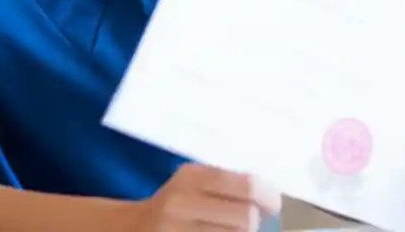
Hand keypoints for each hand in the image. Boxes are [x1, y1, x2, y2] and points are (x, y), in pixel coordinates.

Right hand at [126, 163, 281, 230]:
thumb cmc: (173, 204)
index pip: (247, 186)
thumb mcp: (192, 182)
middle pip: (247, 219)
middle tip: (253, 222)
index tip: (275, 205)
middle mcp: (180, 204)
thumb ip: (227, 184)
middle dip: (255, 223)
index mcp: (190, 178)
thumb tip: (273, 196)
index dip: (269, 198)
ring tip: (229, 229)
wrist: (129, 229)